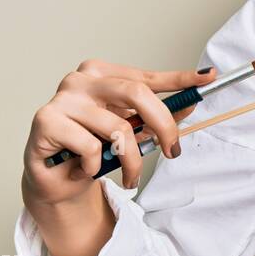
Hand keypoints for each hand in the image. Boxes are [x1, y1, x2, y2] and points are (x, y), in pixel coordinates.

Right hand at [22, 59, 215, 205]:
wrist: (56, 181)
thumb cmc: (92, 151)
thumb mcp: (130, 133)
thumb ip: (154, 118)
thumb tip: (189, 106)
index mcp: (101, 75)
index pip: (146, 77)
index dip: (179, 79)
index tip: (207, 78)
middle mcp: (81, 80)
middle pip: (137, 93)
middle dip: (164, 125)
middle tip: (173, 150)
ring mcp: (62, 98)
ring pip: (117, 128)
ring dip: (131, 160)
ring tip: (129, 175)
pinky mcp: (47, 120)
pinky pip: (91, 146)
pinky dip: (96, 166)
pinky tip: (83, 168)